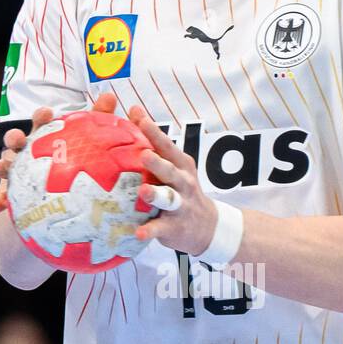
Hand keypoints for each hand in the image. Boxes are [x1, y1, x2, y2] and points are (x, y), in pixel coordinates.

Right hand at [0, 93, 118, 215]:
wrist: (56, 197)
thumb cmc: (72, 163)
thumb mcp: (86, 142)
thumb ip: (96, 120)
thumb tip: (110, 96)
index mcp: (42, 139)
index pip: (40, 123)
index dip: (41, 117)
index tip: (46, 112)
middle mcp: (25, 153)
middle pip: (16, 142)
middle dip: (13, 137)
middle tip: (16, 138)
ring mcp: (16, 173)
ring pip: (3, 167)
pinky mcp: (10, 194)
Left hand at [128, 104, 217, 255]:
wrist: (208, 226)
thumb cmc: (182, 189)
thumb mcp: (173, 164)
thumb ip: (155, 141)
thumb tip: (134, 110)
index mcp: (180, 164)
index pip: (166, 145)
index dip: (153, 131)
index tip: (139, 117)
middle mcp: (182, 182)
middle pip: (170, 170)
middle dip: (158, 163)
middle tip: (143, 154)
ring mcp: (180, 205)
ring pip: (168, 198)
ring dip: (155, 195)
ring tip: (143, 192)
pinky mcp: (174, 226)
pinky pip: (160, 228)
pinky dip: (150, 231)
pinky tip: (139, 233)